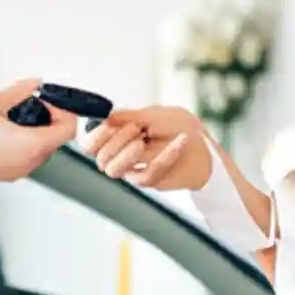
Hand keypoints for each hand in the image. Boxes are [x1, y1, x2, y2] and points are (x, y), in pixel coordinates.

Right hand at [0, 78, 76, 182]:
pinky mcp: (11, 173)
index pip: (69, 128)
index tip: (50, 100)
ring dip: (39, 129)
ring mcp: (21, 170)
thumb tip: (34, 83)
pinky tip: (7, 129)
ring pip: (44, 147)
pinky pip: (30, 155)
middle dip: (51, 117)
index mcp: (31, 145)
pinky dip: (27, 140)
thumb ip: (19, 90)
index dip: (65, 110)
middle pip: (58, 138)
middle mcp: (30, 161)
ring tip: (16, 114)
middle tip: (33, 102)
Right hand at [82, 106, 211, 189]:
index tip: (107, 125)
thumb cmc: (178, 126)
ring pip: (114, 170)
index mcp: (118, 136)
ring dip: (126, 154)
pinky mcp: (150, 180)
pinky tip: (176, 145)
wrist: (203, 144)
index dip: (94, 137)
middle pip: (100, 158)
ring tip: (143, 140)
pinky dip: (163, 158)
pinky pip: (146, 175)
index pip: (91, 144)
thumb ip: (129, 116)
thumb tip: (107, 117)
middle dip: (114, 141)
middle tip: (134, 128)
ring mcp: (134, 169)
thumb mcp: (153, 114)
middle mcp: (122, 154)